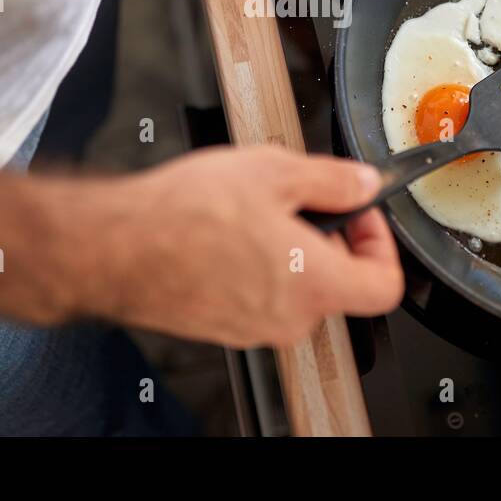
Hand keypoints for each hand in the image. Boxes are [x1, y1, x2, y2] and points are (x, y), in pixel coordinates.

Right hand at [60, 146, 403, 347]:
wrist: (115, 247)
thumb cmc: (183, 215)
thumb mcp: (273, 172)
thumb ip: (333, 179)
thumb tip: (363, 183)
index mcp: (315, 282)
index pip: (384, 284)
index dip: (380, 242)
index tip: (358, 213)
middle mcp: (289, 318)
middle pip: (337, 283)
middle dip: (326, 237)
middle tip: (297, 199)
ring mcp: (252, 328)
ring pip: (293, 288)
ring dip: (286, 250)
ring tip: (251, 210)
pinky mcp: (221, 327)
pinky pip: (256, 297)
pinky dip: (252, 267)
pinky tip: (222, 232)